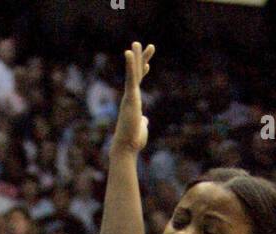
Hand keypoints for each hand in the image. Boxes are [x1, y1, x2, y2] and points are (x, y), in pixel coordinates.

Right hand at [111, 41, 154, 155]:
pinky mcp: (130, 97)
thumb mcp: (141, 128)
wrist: (126, 147)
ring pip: (134, 73)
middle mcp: (130, 97)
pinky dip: (130, 65)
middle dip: (143, 59)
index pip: (138, 84)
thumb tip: (144, 121)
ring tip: (137, 43)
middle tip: (150, 46)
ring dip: (136, 57)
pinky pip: (130, 78)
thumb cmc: (133, 141)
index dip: (143, 73)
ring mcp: (130, 96)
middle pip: (138, 74)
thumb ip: (142, 122)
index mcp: (134, 102)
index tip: (148, 65)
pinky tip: (129, 53)